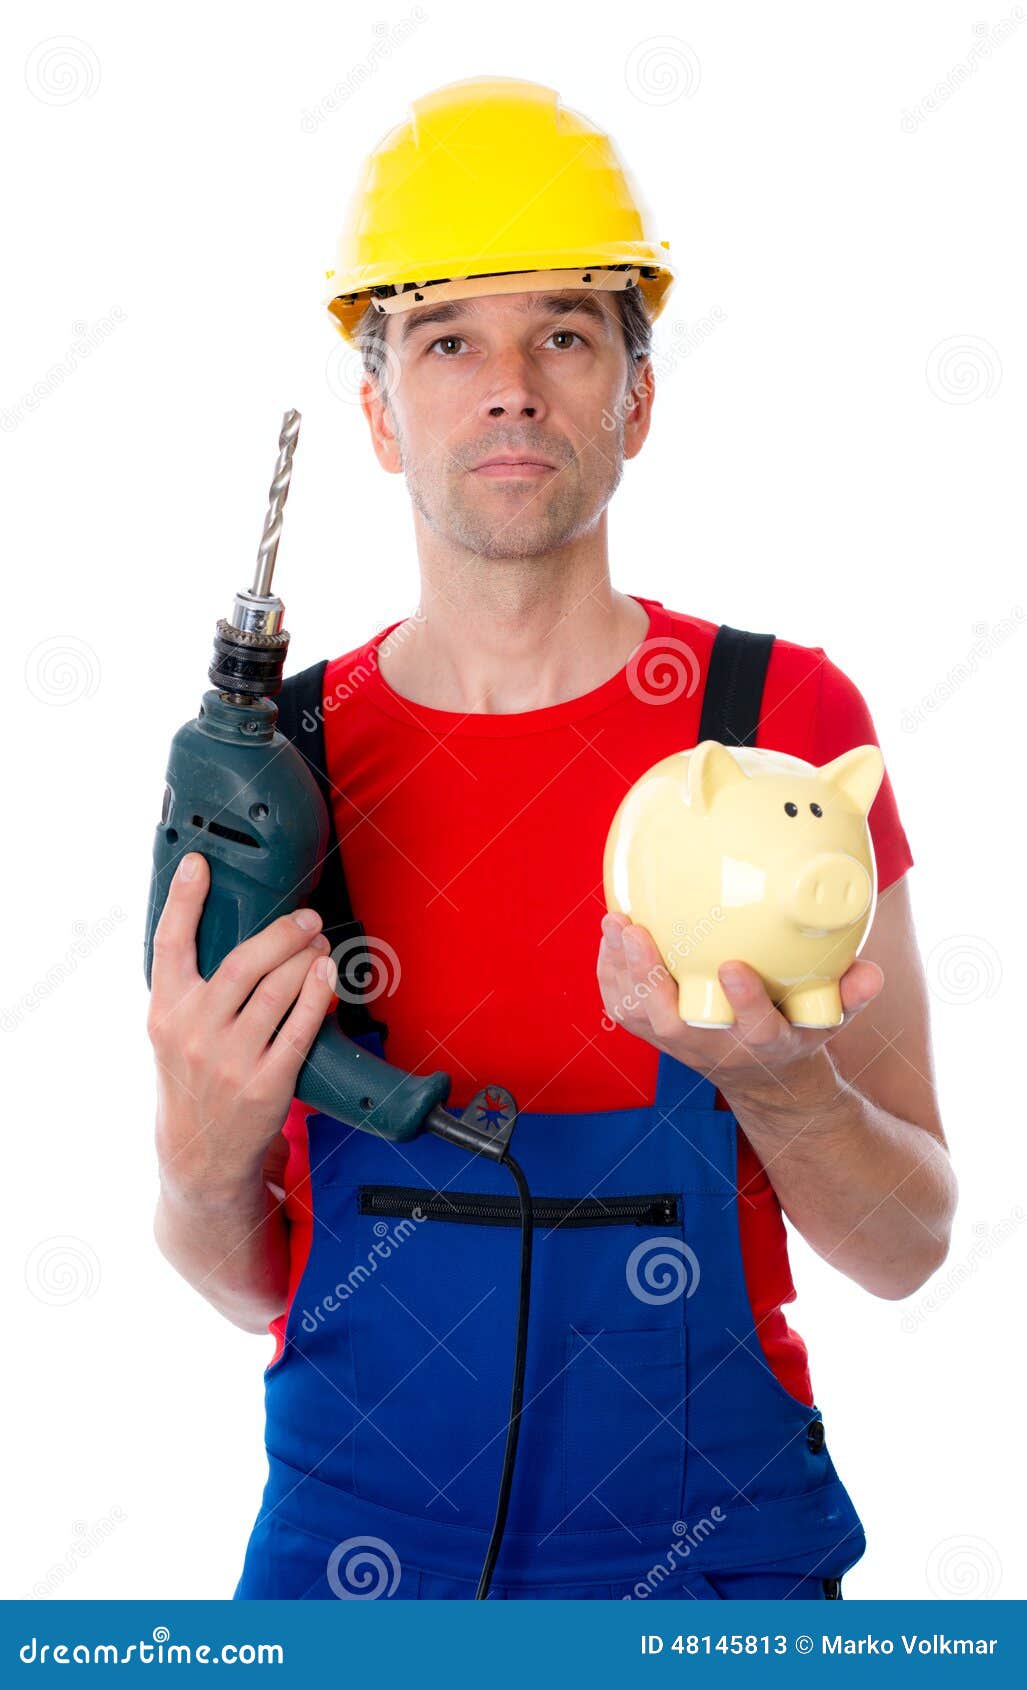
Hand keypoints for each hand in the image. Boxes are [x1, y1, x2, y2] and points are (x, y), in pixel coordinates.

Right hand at [146, 852, 339, 1205]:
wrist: (201, 1152)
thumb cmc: (193, 1078)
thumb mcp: (172, 1029)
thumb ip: (189, 984)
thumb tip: (220, 923)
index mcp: (165, 1011)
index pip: (168, 944)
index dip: (184, 900)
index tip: (199, 863)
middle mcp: (193, 1033)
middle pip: (242, 963)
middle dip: (281, 932)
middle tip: (306, 917)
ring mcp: (229, 1062)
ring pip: (276, 991)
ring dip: (305, 958)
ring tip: (319, 943)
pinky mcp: (265, 1086)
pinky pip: (299, 1030)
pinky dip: (318, 997)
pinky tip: (327, 975)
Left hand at [597, 911, 882, 1096]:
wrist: (759, 1074)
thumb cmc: (794, 1027)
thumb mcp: (828, 1017)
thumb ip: (851, 995)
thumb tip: (873, 973)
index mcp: (765, 1043)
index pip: (756, 1028)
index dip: (744, 1001)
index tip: (733, 966)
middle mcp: (717, 1047)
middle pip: (677, 1024)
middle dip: (653, 980)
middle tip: (637, 932)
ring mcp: (682, 1045)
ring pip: (642, 1016)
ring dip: (624, 971)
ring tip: (614, 922)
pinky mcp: (656, 1038)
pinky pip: (624, 1012)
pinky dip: (612, 977)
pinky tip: (609, 937)